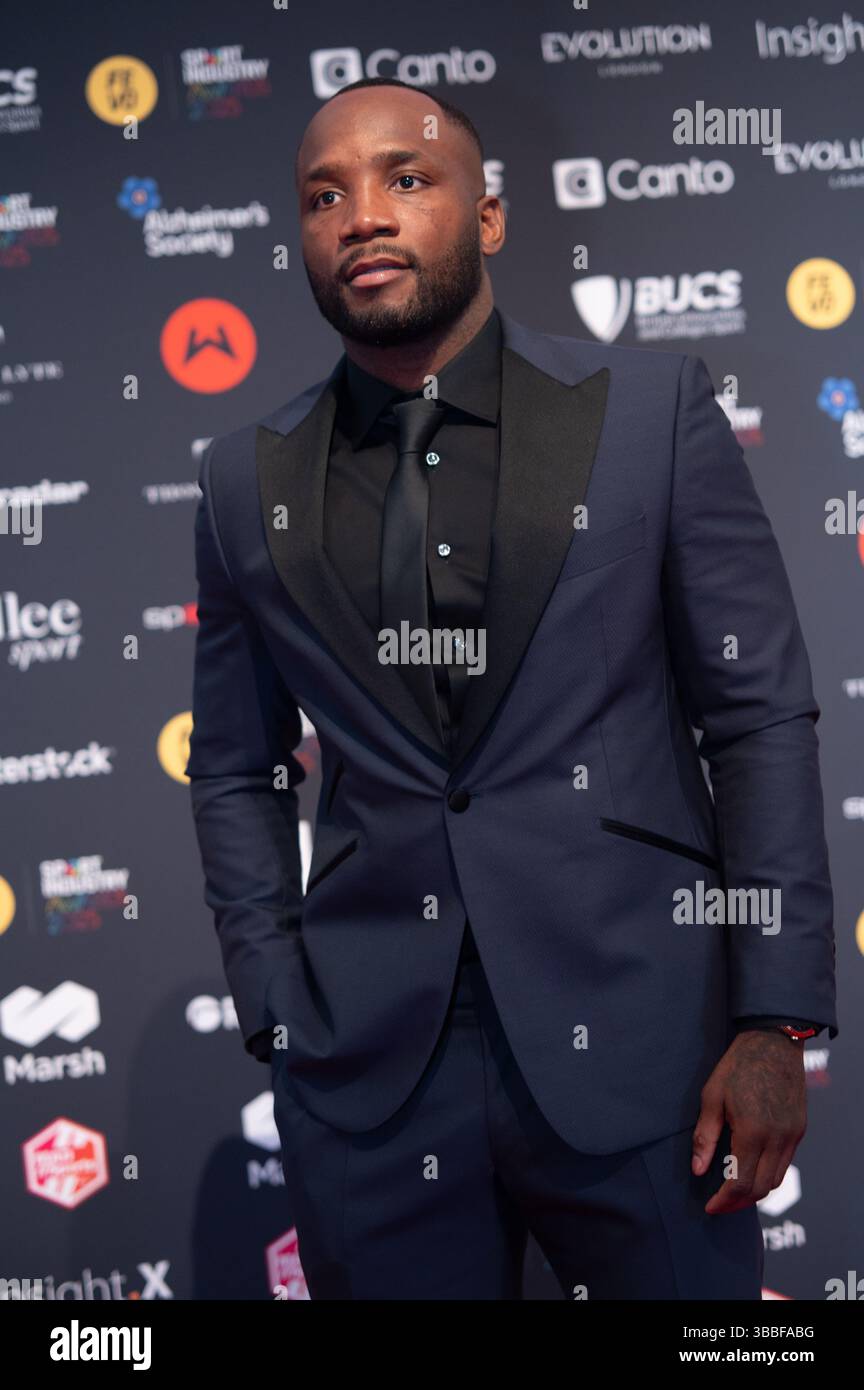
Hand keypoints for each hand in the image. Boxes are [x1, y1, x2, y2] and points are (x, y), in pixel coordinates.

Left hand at [691, 1030, 806, 1213]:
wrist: (773, 1042)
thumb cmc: (737, 1066)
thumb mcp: (711, 1097)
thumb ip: (705, 1137)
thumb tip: (698, 1170)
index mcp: (752, 1132)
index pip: (740, 1184)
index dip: (724, 1201)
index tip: (710, 1206)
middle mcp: (777, 1139)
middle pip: (760, 1189)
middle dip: (738, 1203)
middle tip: (719, 1204)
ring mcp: (792, 1135)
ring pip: (776, 1180)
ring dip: (755, 1192)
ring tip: (733, 1192)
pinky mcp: (799, 1130)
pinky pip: (785, 1164)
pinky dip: (768, 1175)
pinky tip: (751, 1169)